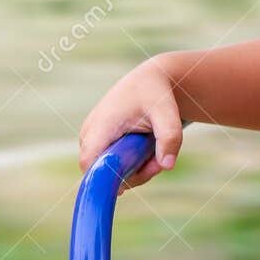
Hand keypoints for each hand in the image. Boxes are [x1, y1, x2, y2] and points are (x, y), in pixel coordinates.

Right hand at [78, 56, 183, 193]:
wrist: (150, 80)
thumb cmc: (156, 94)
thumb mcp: (168, 113)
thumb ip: (170, 138)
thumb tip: (167, 166)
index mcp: (101, 125)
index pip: (90, 164)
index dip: (106, 180)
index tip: (138, 177)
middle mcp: (89, 134)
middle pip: (100, 172)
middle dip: (131, 175)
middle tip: (157, 163)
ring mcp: (91, 138)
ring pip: (106, 170)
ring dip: (133, 170)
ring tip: (155, 153)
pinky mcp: (98, 141)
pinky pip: (109, 164)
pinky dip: (129, 164)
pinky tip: (146, 153)